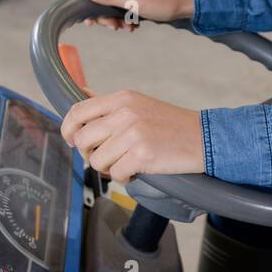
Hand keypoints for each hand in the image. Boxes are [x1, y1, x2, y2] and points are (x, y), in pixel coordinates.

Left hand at [60, 89, 204, 182]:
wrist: (203, 138)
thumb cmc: (170, 125)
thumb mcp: (138, 104)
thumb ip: (109, 105)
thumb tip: (82, 93)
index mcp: (121, 98)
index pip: (78, 111)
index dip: (68, 129)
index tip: (72, 140)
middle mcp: (124, 113)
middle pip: (82, 139)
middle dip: (89, 154)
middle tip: (107, 157)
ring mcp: (133, 133)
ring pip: (97, 160)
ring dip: (109, 168)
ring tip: (127, 163)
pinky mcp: (142, 154)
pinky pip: (116, 174)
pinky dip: (124, 177)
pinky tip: (137, 170)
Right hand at [79, 0, 193, 32]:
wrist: (188, 2)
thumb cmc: (164, 1)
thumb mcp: (134, 1)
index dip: (88, 4)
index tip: (95, 21)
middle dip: (104, 15)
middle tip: (116, 27)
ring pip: (111, 3)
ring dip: (116, 18)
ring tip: (128, 27)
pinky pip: (123, 5)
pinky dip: (125, 16)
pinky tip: (134, 24)